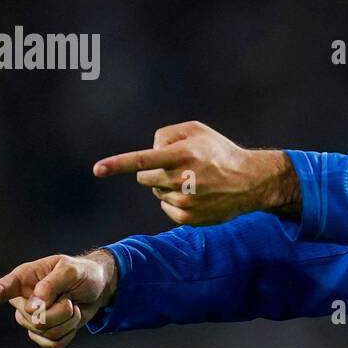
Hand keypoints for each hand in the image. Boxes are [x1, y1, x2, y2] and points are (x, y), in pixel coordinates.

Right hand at [0, 251, 117, 347]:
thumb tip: (33, 307)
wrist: (98, 287)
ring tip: (72, 305)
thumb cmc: (81, 273)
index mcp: (23, 279)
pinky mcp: (44, 333)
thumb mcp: (70, 270)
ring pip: (45, 332)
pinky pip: (54, 344)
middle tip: (70, 295)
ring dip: (68, 320)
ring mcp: (32, 318)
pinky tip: (71, 321)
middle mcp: (23, 300)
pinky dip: (69, 333)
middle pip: (33, 318)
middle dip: (60, 310)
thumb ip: (50, 285)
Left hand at [91, 120, 297, 224]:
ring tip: (195, 181)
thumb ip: (165, 134)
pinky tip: (197, 195)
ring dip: (167, 186)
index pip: (143, 159)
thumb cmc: (219, 151)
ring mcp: (185, 201)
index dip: (117, 164)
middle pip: (144, 178)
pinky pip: (166, 207)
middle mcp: (181, 179)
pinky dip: (175, 200)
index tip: (97, 170)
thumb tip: (149, 152)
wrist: (251, 181)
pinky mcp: (188, 217)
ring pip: (156, 193)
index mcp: (182, 155)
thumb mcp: (196, 130)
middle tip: (177, 168)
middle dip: (153, 172)